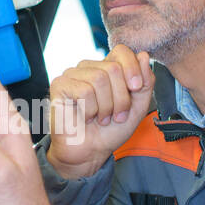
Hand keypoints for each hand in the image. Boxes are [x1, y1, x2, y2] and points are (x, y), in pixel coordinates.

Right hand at [46, 44, 155, 178]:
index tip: (136, 89)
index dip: (133, 69)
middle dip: (121, 98)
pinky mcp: (59, 85)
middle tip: (115, 115)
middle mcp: (89, 68)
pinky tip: (86, 118)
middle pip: (114, 68)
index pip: (122, 51)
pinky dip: (90, 110)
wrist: (90, 152)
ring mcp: (72, 75)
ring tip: (101, 118)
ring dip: (106, 106)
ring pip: (99, 79)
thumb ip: (145, 82)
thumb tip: (144, 55)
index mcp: (107, 68)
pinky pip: (84, 91)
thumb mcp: (137, 107)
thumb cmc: (110, 131)